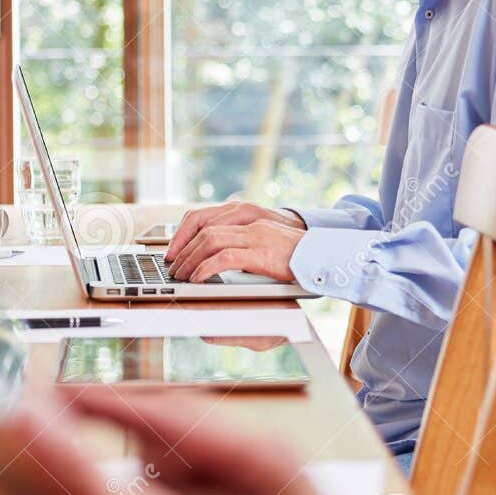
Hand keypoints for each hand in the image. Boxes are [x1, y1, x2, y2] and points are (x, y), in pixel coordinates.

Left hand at [166, 201, 304, 283]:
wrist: (324, 254)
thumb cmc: (295, 253)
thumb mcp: (263, 241)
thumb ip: (241, 242)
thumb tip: (215, 256)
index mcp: (247, 215)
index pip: (203, 216)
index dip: (182, 233)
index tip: (171, 250)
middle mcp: (249, 221)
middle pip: (202, 228)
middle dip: (181, 248)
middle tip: (172, 267)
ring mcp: (255, 235)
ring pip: (210, 240)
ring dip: (190, 259)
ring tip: (181, 275)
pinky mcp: (262, 253)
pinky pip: (225, 258)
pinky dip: (206, 268)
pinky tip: (198, 279)